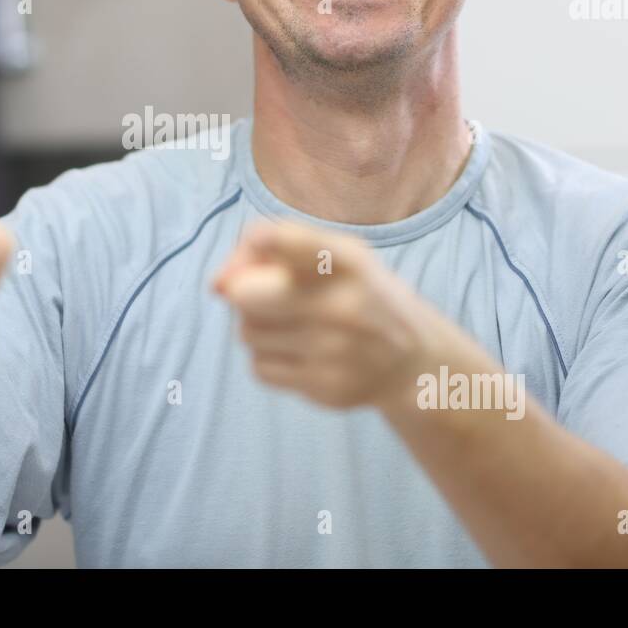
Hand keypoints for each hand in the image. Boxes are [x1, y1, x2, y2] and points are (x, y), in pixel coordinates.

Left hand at [213, 219, 434, 410]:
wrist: (411, 361)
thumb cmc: (360, 294)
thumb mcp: (337, 254)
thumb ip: (274, 248)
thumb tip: (216, 285)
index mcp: (349, 260)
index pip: (276, 240)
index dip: (250, 247)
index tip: (256, 253)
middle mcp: (344, 305)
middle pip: (243, 295)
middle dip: (244, 295)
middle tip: (267, 297)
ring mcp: (335, 351)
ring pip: (248, 334)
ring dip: (256, 327)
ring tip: (291, 325)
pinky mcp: (325, 387)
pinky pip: (261, 369)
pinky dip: (269, 360)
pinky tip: (300, 353)